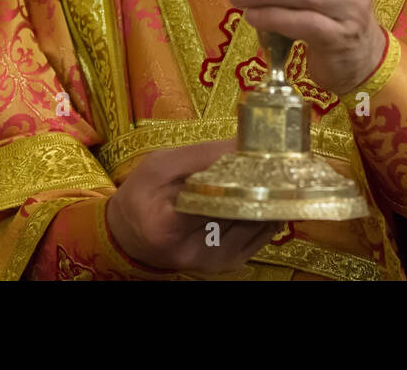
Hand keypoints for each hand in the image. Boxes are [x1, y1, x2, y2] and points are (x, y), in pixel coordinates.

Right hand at [105, 138, 283, 273]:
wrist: (128, 234)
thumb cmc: (141, 195)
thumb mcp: (161, 164)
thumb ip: (205, 154)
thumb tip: (246, 142)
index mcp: (167, 224)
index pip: (218, 197)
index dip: (245, 175)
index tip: (263, 154)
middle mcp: (191, 250)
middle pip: (240, 211)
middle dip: (262, 184)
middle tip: (278, 160)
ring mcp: (210, 261)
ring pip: (254, 224)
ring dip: (268, 199)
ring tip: (276, 175)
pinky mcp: (223, 264)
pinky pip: (257, 237)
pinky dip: (265, 215)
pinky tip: (266, 198)